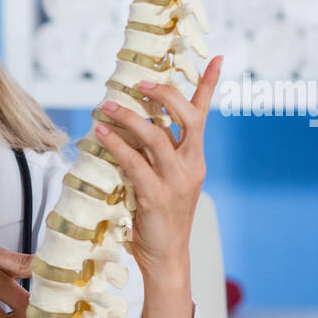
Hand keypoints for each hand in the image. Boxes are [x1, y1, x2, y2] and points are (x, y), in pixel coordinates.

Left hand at [93, 55, 221, 276]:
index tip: (218, 58)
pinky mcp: (156, 196)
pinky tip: (100, 134)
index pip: (204, 116)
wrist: (167, 259)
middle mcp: (191, 166)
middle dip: (164, 94)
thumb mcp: (164, 183)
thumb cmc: (160, 221)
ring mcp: (176, 181)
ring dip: (129, 117)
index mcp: (196, 160)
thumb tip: (129, 130)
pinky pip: (135, 163)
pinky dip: (116, 145)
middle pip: (187, 117)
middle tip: (140, 82)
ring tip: (106, 107)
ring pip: (156, 137)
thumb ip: (154, 158)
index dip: (208, 86)